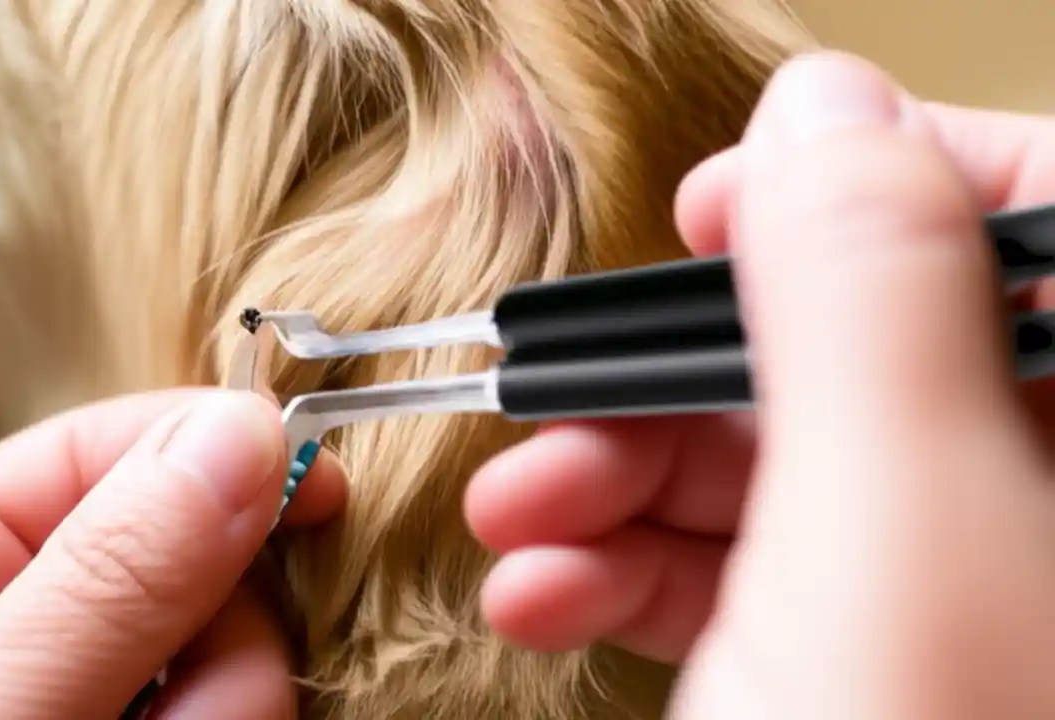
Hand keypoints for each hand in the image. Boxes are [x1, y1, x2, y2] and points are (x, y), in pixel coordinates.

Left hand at [0, 389, 345, 718]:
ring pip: (232, 660)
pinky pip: (232, 712)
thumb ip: (106, 582)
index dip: (210, 451)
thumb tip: (240, 436)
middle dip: (218, 639)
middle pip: (193, 569)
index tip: (313, 476)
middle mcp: (25, 634)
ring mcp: (98, 699)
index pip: (97, 458)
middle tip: (180, 713)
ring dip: (225, 710)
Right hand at [465, 51, 1054, 716]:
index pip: (1042, 217)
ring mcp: (934, 589)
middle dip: (667, 381)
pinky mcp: (840, 661)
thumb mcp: (891, 531)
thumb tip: (823, 106)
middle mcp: (1028, 506)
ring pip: (768, 466)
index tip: (718, 213)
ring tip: (514, 521)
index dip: (878, 181)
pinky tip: (543, 592)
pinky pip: (736, 573)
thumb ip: (874, 297)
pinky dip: (622, 571)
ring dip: (610, 481)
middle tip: (556, 409)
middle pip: (850, 353)